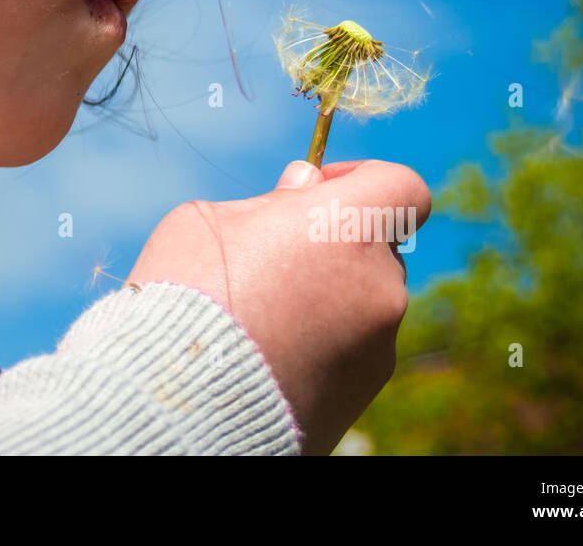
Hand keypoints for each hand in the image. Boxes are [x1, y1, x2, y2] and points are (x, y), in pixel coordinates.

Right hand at [125, 158, 429, 454]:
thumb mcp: (211, 219)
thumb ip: (274, 199)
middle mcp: (379, 286)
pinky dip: (319, 341)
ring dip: (324, 296)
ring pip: (361, 300)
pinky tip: (266, 352)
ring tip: (257, 316)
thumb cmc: (187, 295)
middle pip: (374, 247)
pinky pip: (350, 347)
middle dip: (330, 244)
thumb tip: (306, 186)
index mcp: (347, 229)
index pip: (402, 188)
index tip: (318, 189)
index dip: (363, 179)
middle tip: (267, 259)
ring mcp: (376, 346)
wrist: (180, 404)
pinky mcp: (362, 393)